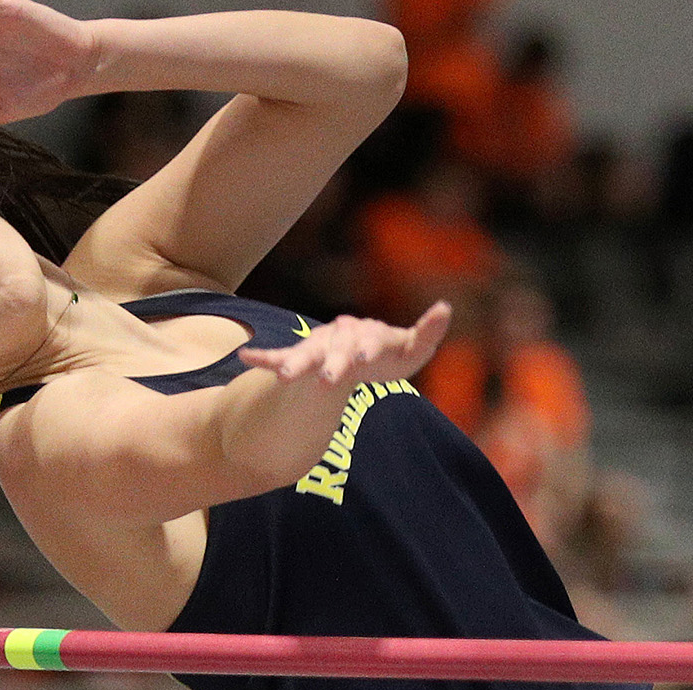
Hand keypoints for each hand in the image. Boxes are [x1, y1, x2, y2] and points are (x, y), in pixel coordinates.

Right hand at [239, 303, 452, 388]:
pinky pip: (279, 356)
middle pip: (334, 350)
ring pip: (304, 353)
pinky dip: (264, 357)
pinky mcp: (301, 357)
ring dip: (293, 363)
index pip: (368, 339)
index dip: (367, 348)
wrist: (362, 356)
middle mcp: (340, 336)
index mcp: (368, 334)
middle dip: (330, 364)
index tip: (365, 359)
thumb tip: (446, 306)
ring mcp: (318, 346)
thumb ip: (428, 330)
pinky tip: (246, 357)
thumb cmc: (391, 354)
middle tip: (326, 380)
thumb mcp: (413, 347)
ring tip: (281, 376)